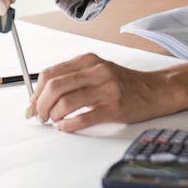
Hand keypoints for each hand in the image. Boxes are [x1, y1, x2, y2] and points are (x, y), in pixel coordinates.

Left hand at [29, 53, 176, 132]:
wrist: (155, 90)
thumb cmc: (124, 83)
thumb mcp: (97, 71)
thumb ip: (72, 78)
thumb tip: (42, 96)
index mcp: (88, 60)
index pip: (50, 74)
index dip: (36, 92)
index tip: (31, 105)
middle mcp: (96, 71)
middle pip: (55, 87)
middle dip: (41, 105)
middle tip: (40, 117)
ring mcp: (106, 88)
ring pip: (66, 102)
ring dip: (53, 116)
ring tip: (54, 122)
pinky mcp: (114, 107)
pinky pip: (84, 118)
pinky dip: (69, 125)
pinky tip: (66, 127)